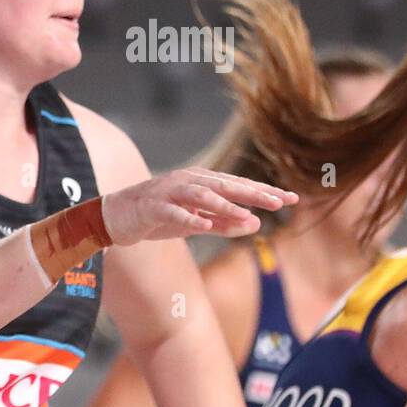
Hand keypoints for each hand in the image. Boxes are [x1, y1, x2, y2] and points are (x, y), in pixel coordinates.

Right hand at [100, 168, 297, 245]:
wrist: (114, 217)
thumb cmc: (158, 217)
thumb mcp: (195, 222)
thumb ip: (223, 222)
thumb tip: (256, 224)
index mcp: (201, 182)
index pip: (239, 186)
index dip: (264, 191)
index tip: (292, 199)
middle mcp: (188, 181)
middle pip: (225, 185)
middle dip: (253, 193)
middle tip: (279, 202)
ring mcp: (169, 192)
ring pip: (201, 195)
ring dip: (224, 205)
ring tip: (247, 215)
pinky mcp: (152, 206)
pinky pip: (173, 212)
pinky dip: (189, 217)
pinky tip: (204, 225)